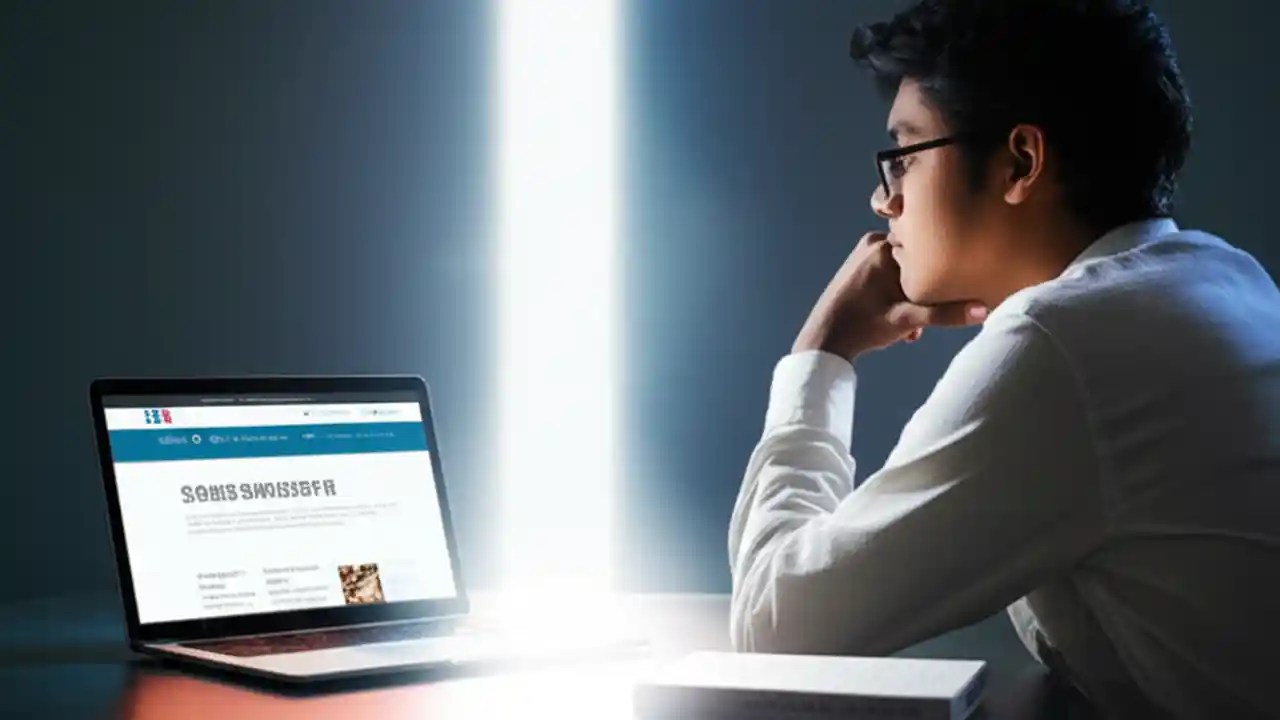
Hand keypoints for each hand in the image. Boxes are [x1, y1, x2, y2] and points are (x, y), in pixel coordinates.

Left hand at [792, 231, 987, 360]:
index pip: (926, 244)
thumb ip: (945, 314)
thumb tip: (983, 310)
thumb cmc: (862, 327)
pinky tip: (896, 320)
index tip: (949, 283)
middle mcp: (872, 244)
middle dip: (923, 288)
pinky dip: (895, 296)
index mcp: (884, 248)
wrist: (823, 341)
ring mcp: (862, 255)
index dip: (940, 264)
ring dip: (910, 296)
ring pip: (902, 271)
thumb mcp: (907, 320)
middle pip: (915, 260)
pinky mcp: (856, 269)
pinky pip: (887, 275)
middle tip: (923, 313)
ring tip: (909, 323)